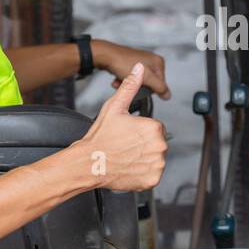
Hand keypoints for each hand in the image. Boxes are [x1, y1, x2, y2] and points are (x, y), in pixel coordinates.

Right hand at [77, 63, 167, 191]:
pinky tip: (129, 168)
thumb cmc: (100, 137)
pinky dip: (143, 173)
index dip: (140, 131)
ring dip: (144, 159)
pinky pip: (153, 174)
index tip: (128, 135)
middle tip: (125, 146)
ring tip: (126, 157)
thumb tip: (139, 68)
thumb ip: (130, 86)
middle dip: (144, 145)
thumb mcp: (114, 107)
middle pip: (157, 143)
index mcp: (154, 128)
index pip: (156, 128)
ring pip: (156, 159)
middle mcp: (159, 146)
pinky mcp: (152, 180)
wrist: (88, 163)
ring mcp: (156, 165)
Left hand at [92, 39, 170, 99]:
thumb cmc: (123, 63)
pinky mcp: (130, 64)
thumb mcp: (145, 77)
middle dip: (137, 87)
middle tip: (130, 85)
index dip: (150, 90)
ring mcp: (140, 62)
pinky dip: (124, 81)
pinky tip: (118, 79)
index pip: (161, 85)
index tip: (140, 88)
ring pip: (138, 82)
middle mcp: (150, 60)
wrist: (105, 56)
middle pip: (149, 84)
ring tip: (121, 81)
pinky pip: (131, 78)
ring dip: (129, 85)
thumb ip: (159, 87)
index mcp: (158, 62)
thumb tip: (167, 95)